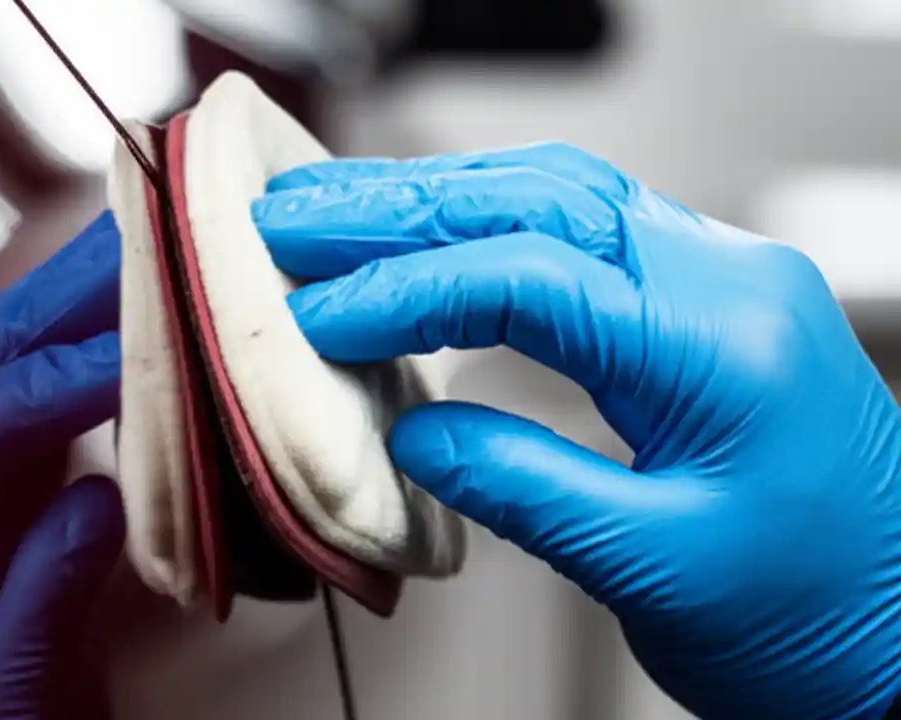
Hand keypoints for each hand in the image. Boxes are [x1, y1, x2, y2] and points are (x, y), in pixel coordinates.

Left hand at [0, 212, 124, 719]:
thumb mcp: (21, 691)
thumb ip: (48, 595)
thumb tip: (99, 496)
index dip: (54, 387)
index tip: (134, 361)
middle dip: (68, 297)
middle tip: (153, 244)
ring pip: (20, 348)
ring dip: (85, 290)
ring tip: (160, 243)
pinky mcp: (30, 464)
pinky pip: (58, 375)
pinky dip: (105, 328)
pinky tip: (153, 301)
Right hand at [252, 144, 900, 718]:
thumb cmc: (815, 619)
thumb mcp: (653, 568)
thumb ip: (522, 485)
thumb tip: (414, 432)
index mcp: (722, 345)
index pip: (529, 278)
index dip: (404, 291)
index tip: (318, 316)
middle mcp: (727, 282)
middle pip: (537, 201)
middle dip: (400, 206)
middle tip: (295, 216)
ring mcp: (720, 279)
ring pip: (557, 193)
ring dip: (440, 196)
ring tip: (339, 205)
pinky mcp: (704, 299)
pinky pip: (585, 226)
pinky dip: (490, 220)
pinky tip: (433, 231)